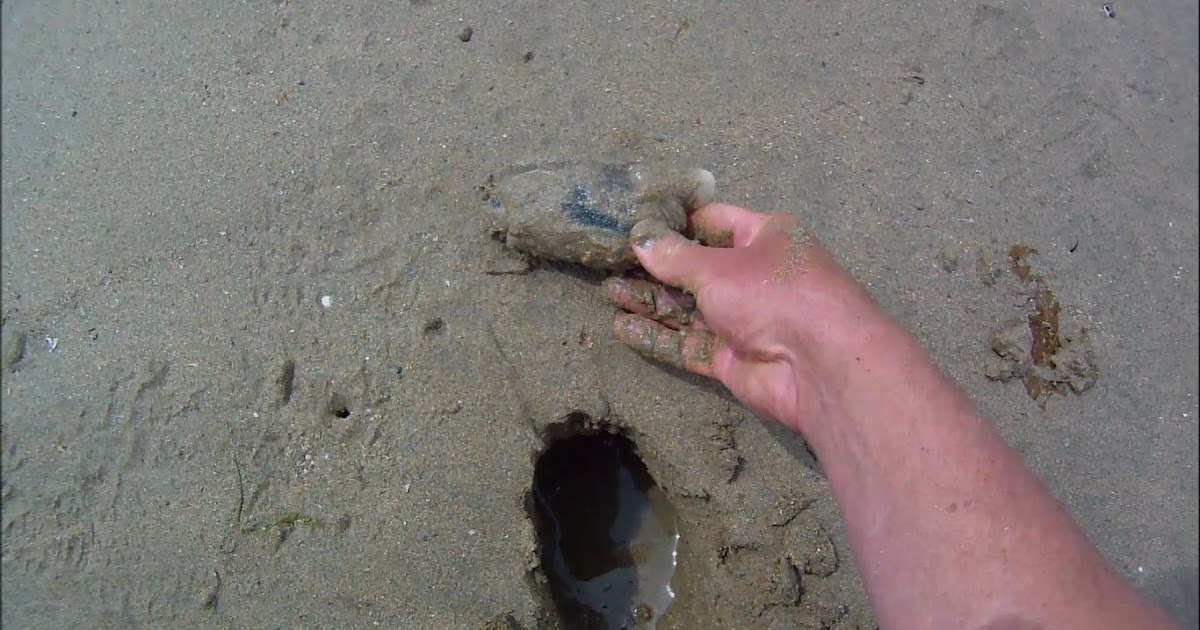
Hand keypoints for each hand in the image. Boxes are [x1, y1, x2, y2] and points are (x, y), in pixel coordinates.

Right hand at [603, 203, 881, 432]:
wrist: (819, 365)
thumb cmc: (774, 294)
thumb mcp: (718, 268)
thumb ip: (675, 257)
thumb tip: (640, 240)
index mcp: (763, 237)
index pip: (712, 222)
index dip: (675, 223)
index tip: (634, 224)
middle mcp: (754, 275)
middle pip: (696, 267)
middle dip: (656, 267)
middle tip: (611, 262)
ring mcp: (743, 318)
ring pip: (688, 307)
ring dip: (651, 301)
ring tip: (608, 292)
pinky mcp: (731, 356)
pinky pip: (688, 342)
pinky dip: (658, 336)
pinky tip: (623, 327)